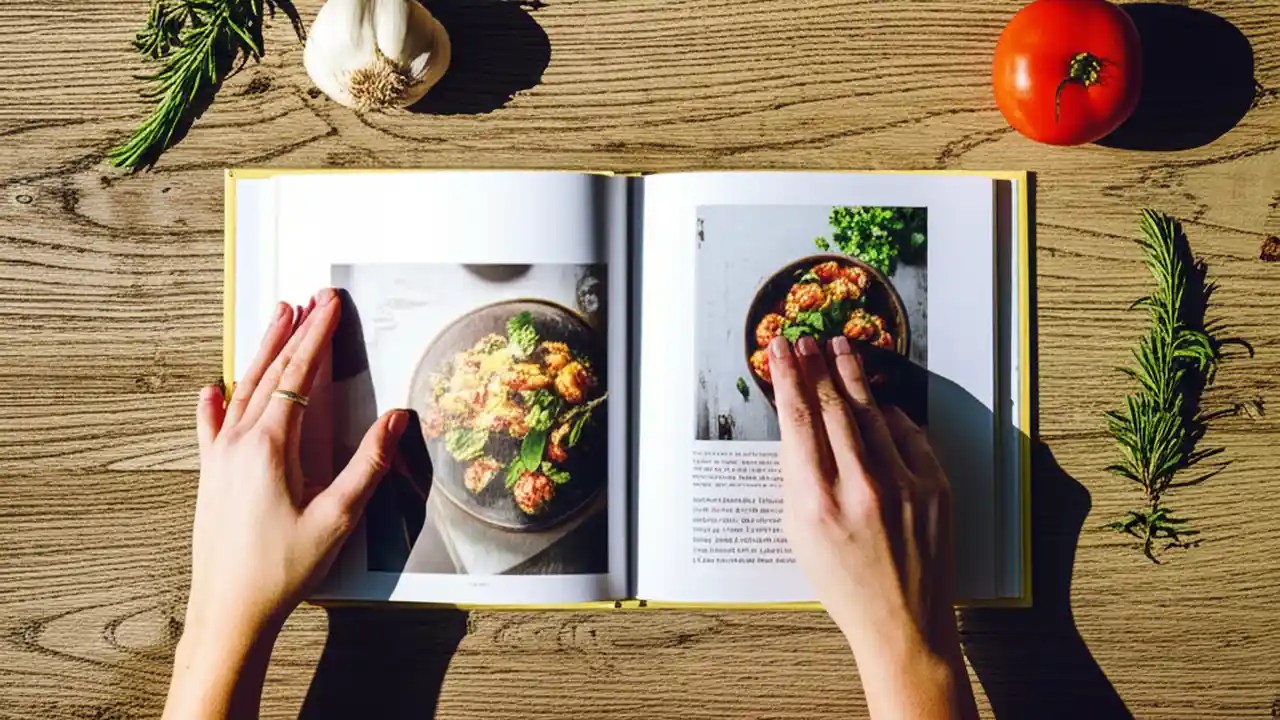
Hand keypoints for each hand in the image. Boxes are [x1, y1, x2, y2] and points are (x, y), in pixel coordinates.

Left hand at [166, 288, 406, 718]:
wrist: (229, 611)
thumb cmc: (282, 569)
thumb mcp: (337, 518)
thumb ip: (367, 465)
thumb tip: (396, 419)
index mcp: (269, 447)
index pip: (298, 374)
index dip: (318, 335)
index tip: (331, 303)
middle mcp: (238, 443)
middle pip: (269, 372)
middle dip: (293, 332)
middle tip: (311, 298)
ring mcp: (218, 458)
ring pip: (242, 390)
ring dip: (261, 352)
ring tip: (277, 318)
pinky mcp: (210, 477)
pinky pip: (211, 427)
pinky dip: (215, 402)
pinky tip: (212, 389)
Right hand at [770, 334, 975, 719]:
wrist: (903, 624)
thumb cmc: (844, 585)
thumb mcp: (798, 535)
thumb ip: (797, 479)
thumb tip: (798, 427)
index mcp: (817, 503)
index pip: (798, 421)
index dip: (788, 378)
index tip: (781, 352)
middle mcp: (860, 489)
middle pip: (834, 407)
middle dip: (817, 366)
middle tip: (806, 338)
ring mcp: (903, 487)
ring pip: (873, 413)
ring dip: (853, 376)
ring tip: (839, 350)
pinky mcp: (936, 489)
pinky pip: (910, 436)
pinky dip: (891, 415)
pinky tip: (879, 400)